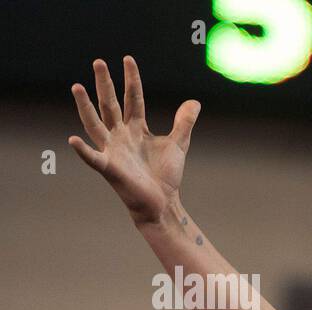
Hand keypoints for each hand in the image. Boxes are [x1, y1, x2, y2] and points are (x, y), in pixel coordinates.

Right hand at [69, 57, 199, 226]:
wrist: (164, 203)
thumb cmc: (166, 175)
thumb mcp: (178, 144)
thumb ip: (184, 122)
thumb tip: (194, 102)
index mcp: (136, 129)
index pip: (133, 98)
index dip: (132, 80)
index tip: (128, 59)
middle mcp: (121, 136)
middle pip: (111, 104)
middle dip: (105, 84)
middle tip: (99, 61)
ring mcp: (113, 151)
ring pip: (95, 124)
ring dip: (85, 107)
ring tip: (77, 87)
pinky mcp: (110, 169)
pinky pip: (94, 158)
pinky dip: (83, 151)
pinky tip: (72, 140)